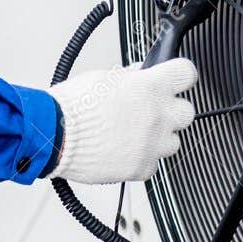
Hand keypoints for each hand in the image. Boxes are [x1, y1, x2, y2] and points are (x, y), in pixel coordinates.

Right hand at [46, 58, 198, 182]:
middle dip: (170, 110)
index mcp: (150, 87)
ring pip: (173, 141)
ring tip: (133, 134)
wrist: (55, 135)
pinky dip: (141, 158)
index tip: (175, 80)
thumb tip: (140, 75)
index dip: (180, 76)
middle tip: (150, 110)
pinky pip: (152, 163)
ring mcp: (152, 144)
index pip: (187, 73)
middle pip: (187, 112)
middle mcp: (157, 115)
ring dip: (158, 137)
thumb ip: (130, 78)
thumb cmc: (73, 105)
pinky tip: (123, 150)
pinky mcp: (142, 167)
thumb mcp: (103, 78)